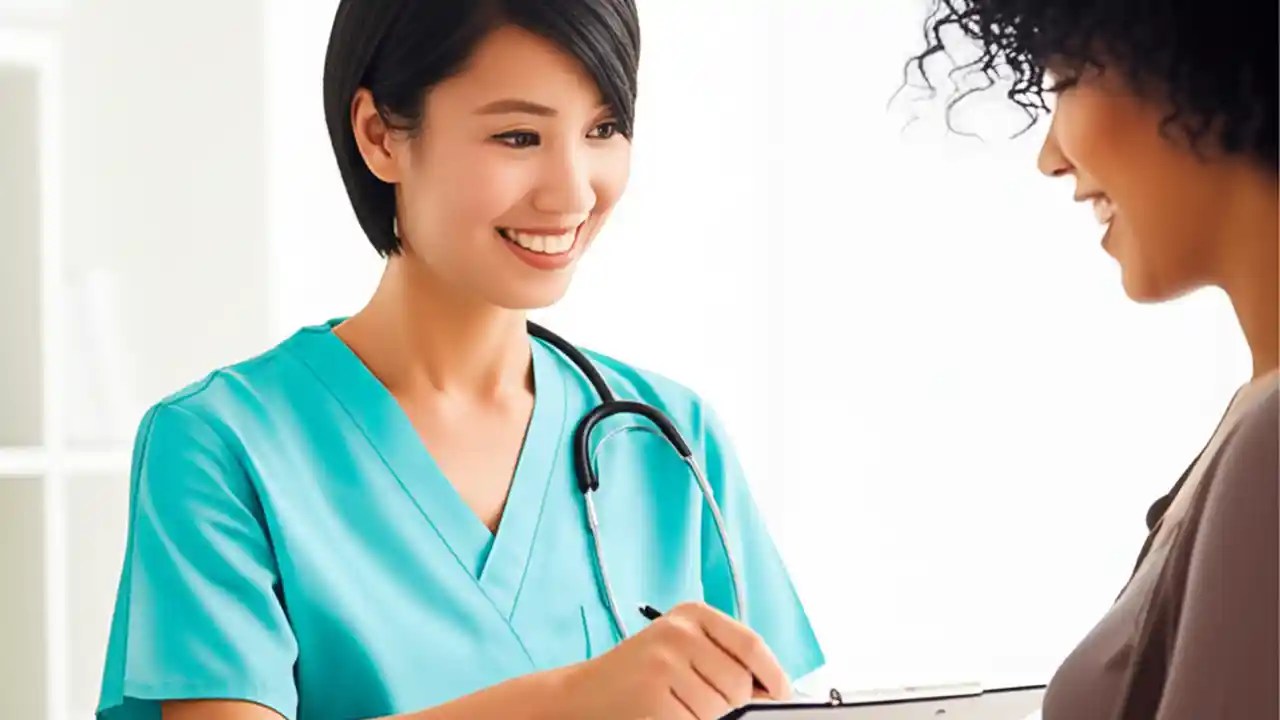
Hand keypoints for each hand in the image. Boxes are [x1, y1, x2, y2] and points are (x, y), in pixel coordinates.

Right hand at [558, 602, 790, 719]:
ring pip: (719, 710)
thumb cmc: (641, 675)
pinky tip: (663, 714)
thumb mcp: (682, 649)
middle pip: (739, 684)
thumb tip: (775, 690)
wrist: (581, 695)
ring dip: (705, 718)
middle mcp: (678, 632)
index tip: (783, 695)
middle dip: (732, 705)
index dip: (774, 675)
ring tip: (675, 705)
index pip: (751, 645)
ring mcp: (664, 663)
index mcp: (692, 614)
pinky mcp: (653, 695)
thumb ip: (724, 658)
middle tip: (702, 702)